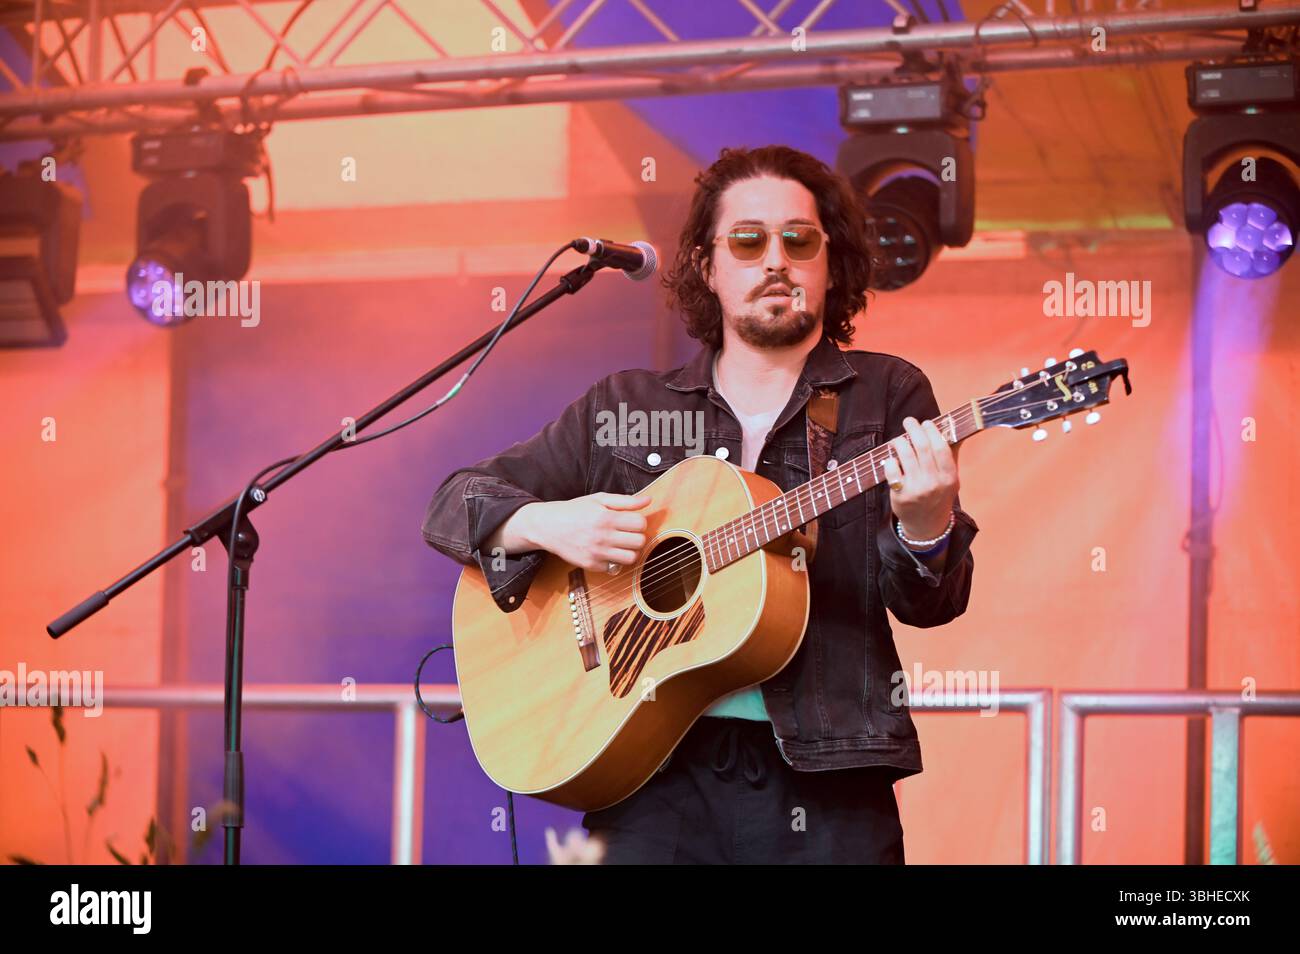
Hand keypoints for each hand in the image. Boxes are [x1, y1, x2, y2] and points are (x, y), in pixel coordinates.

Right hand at [514, 492, 650, 571]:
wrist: (547, 526)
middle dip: (637, 536)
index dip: (639, 522)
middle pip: (639, 542)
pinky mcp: (591, 565)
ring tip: (621, 544)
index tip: (632, 521)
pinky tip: (607, 552)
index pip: (640, 524)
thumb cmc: (575, 510)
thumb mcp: (599, 499)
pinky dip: (614, 561)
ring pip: (631, 558)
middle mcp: (602, 536)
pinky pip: (615, 568)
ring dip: (629, 551)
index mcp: (606, 517)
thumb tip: (648, 500)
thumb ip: (625, 501)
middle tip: (628, 533)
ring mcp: (596, 553)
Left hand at [881, 417, 959, 540]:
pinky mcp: (901, 496)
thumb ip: (950, 457)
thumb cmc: (938, 496)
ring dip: (900, 442)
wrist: (927, 525)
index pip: (941, 448)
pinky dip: (890, 461)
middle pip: (923, 448)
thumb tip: (952, 429)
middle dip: (914, 430)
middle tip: (909, 421)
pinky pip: (892, 471)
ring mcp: (917, 490)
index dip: (932, 432)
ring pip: (906, 456)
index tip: (926, 423)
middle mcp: (934, 483)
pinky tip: (891, 458)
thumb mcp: (951, 480)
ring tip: (898, 439)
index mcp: (949, 478)